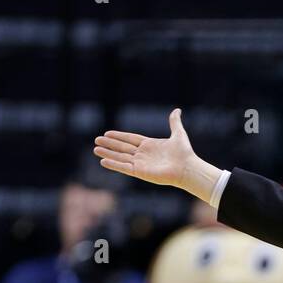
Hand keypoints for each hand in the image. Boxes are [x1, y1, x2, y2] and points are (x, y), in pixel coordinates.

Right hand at [93, 109, 221, 200]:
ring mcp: (141, 164)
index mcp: (150, 145)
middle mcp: (144, 155)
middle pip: (122, 148)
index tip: (107, 133)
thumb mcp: (178, 133)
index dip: (119, 136)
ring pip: (120, 157)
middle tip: (96, 141)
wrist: (187, 168)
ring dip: (107, 153)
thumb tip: (177, 110)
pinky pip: (124, 167)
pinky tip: (103, 161)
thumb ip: (174, 122)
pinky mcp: (140, 172)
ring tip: (95, 150)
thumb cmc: (184, 153)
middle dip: (109, 144)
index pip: (130, 139)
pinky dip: (113, 164)